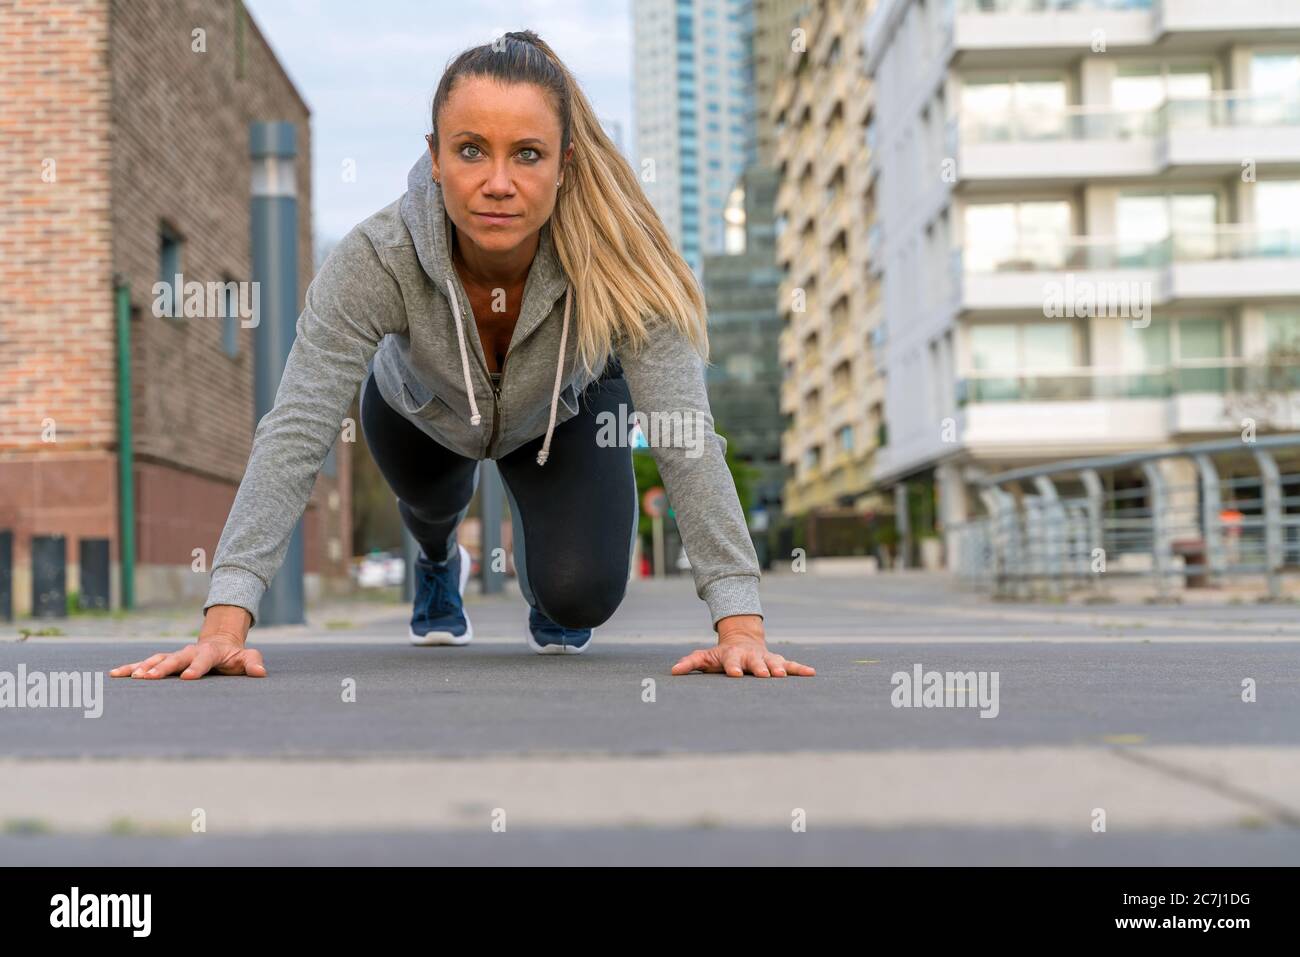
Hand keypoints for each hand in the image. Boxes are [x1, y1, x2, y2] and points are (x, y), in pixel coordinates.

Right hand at [109, 605, 266, 679]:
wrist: (219, 643)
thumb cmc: (234, 656)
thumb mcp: (247, 658)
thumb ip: (252, 664)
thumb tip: (261, 673)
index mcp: (209, 652)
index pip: (202, 660)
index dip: (195, 668)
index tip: (188, 678)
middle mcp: (188, 651)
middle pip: (174, 659)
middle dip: (162, 668)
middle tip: (148, 677)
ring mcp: (175, 655)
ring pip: (156, 659)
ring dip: (142, 667)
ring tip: (128, 677)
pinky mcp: (164, 661)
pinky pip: (146, 663)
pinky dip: (131, 668)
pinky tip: (115, 675)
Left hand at [670, 614, 814, 677]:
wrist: (742, 638)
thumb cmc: (721, 654)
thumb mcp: (705, 657)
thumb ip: (691, 663)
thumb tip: (673, 671)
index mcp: (733, 656)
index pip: (732, 662)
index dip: (733, 668)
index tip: (735, 674)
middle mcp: (751, 656)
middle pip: (756, 662)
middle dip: (760, 668)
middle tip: (765, 675)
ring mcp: (765, 658)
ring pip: (774, 662)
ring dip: (780, 669)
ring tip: (785, 675)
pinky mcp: (777, 661)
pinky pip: (790, 665)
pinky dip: (800, 669)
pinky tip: (811, 673)